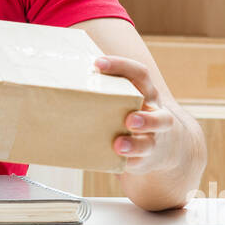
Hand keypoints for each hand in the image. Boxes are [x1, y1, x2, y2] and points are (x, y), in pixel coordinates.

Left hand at [93, 55, 178, 174]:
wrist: (161, 145)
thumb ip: (106, 85)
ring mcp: (153, 138)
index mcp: (147, 93)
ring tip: (119, 145)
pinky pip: (139, 161)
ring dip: (135, 144)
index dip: (120, 66)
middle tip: (129, 118)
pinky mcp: (145, 158)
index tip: (98, 63)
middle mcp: (155, 115)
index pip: (139, 75)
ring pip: (149, 143)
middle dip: (145, 118)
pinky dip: (128, 161)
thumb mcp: (127, 95)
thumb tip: (63, 68)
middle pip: (159, 117)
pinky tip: (118, 160)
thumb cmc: (132, 111)